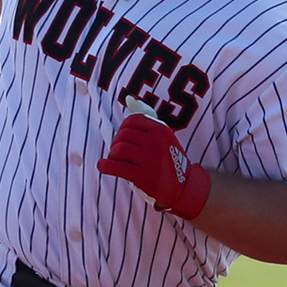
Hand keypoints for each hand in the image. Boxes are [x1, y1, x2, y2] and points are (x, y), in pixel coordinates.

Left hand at [97, 97, 210, 219]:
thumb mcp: (164, 137)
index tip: (124, 137)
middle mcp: (156, 142)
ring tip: (115, 159)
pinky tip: (103, 166)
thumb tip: (129, 99)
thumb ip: (147, 118)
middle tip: (119, 151)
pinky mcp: (143, 177)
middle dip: (117, 142)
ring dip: (113, 153)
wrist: (184, 188)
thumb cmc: (170, 159)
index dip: (124, 128)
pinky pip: (116, 167)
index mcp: (161, 130)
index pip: (132, 121)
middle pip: (124, 135)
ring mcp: (150, 159)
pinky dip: (105, 166)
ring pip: (119, 149)